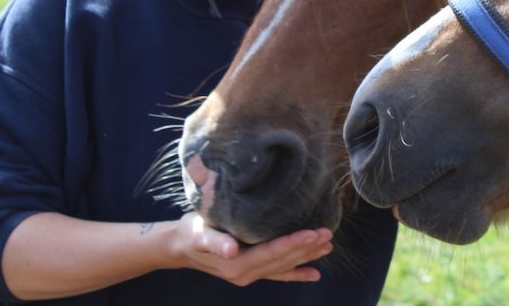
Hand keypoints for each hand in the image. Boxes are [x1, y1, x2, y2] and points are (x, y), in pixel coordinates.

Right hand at [173, 213, 332, 285]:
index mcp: (237, 264)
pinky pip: (279, 274)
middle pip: (283, 260)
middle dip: (307, 248)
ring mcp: (251, 274)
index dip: (293, 243)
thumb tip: (231, 250)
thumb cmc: (191, 233)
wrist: (180, 246)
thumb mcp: (200, 234)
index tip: (313, 233)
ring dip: (307, 257)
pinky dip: (297, 274)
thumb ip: (216, 242)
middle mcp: (246, 273)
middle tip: (328, 234)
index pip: (271, 253)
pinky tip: (314, 274)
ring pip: (284, 266)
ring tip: (327, 246)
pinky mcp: (252, 271)